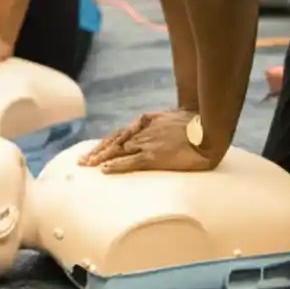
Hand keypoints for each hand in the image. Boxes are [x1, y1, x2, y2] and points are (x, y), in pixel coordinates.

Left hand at [78, 109, 213, 172]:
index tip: (92, 152)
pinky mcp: (154, 156)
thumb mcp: (170, 118)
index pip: (119, 134)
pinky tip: (105, 170)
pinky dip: (116, 165)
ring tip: (87, 166)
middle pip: (113, 142)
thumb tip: (148, 132)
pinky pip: (130, 162)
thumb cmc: (193, 124)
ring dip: (101, 159)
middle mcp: (142, 133)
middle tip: (82, 162)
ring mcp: (147, 144)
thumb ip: (156, 124)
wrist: (207, 130)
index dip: (104, 143)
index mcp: (145, 123)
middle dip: (96, 152)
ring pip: (118, 151)